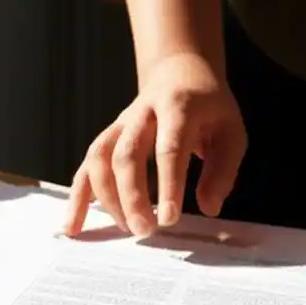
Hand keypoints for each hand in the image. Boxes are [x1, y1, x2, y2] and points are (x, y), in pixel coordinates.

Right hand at [65, 54, 246, 236]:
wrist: (179, 74)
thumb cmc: (209, 109)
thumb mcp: (231, 132)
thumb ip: (222, 170)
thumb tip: (208, 208)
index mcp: (178, 107)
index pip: (169, 148)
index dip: (168, 184)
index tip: (170, 219)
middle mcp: (142, 113)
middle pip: (127, 154)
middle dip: (132, 196)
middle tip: (145, 230)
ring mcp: (119, 125)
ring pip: (101, 159)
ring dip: (108, 198)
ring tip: (128, 228)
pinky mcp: (107, 138)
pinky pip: (86, 167)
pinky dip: (77, 198)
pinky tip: (74, 227)